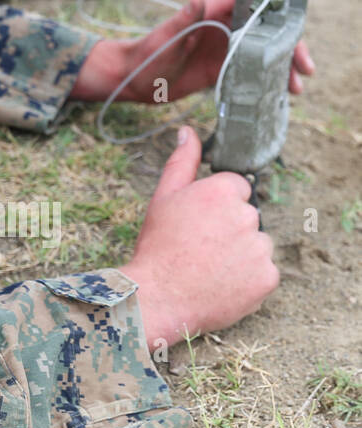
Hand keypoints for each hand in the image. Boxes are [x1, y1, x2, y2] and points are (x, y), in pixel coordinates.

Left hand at [70, 0, 314, 102]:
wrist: (132, 79)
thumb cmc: (145, 54)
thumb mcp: (165, 37)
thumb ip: (183, 19)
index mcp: (210, 13)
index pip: (249, 1)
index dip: (275, 8)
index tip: (294, 24)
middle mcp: (221, 28)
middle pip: (265, 30)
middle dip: (288, 45)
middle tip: (304, 67)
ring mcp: (223, 49)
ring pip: (263, 53)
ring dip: (281, 67)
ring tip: (295, 88)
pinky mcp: (220, 69)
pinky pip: (250, 71)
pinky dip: (267, 80)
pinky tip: (280, 95)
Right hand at [120, 126, 277, 347]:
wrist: (160, 295)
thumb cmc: (158, 244)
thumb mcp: (163, 197)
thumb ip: (182, 161)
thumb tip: (187, 132)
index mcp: (221, 192)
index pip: (235, 188)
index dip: (215, 205)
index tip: (199, 222)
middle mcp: (246, 216)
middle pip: (247, 216)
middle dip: (229, 228)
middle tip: (200, 245)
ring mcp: (259, 248)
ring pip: (257, 244)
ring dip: (241, 253)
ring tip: (210, 266)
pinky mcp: (268, 277)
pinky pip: (264, 272)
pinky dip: (248, 278)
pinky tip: (222, 282)